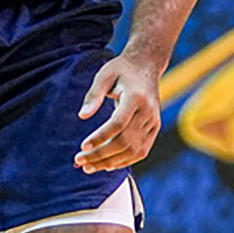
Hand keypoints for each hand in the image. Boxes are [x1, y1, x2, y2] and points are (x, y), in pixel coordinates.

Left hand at [75, 51, 161, 172]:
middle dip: (101, 155)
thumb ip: (93, 95)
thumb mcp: (104, 75)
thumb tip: (82, 116)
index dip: (100, 138)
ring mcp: (153, 122)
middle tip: (79, 160)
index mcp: (136, 97)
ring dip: (110, 162)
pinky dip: (124, 161)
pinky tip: (106, 165)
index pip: (118, 124)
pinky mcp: (154, 128)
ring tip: (88, 166)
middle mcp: (148, 112)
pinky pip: (140, 151)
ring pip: (133, 151)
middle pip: (124, 141)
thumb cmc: (122, 70)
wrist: (146, 65)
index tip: (82, 147)